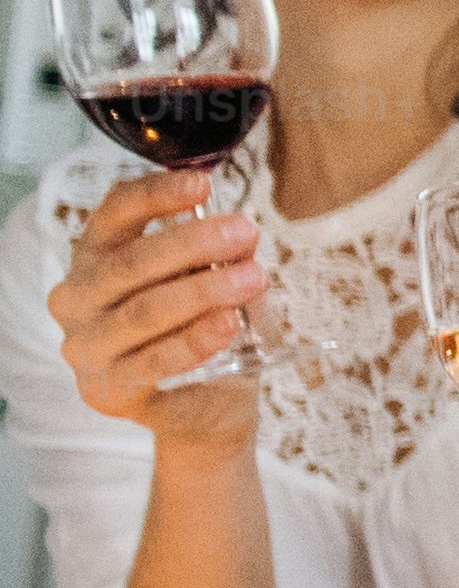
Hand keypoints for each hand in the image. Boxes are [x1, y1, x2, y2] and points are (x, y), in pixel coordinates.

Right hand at [47, 170, 266, 442]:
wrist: (205, 403)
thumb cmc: (200, 326)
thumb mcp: (207, 280)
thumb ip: (214, 258)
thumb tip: (240, 239)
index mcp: (96, 256)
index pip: (115, 213)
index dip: (156, 194)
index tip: (203, 183)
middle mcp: (77, 296)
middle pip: (130, 262)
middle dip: (193, 243)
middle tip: (247, 232)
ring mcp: (85, 345)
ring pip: (142, 311)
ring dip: (202, 291)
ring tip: (252, 278)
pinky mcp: (105, 389)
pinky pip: (153, 360)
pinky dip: (193, 340)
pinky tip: (227, 323)